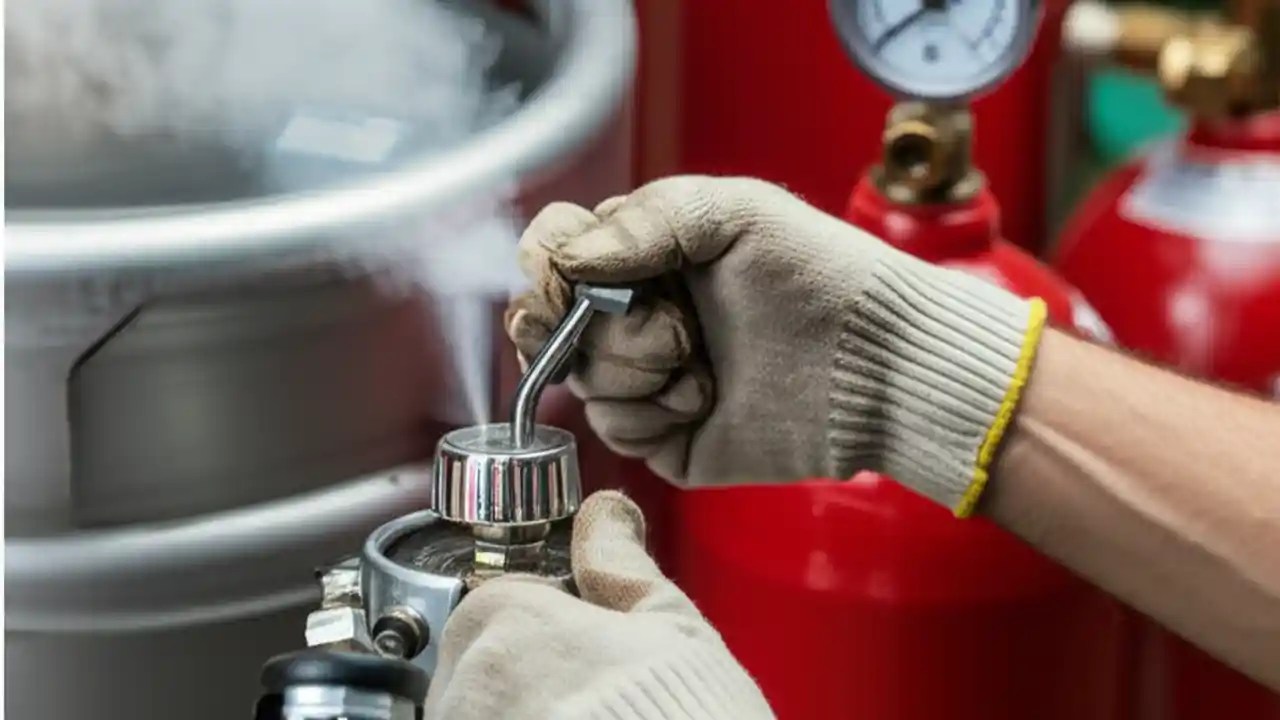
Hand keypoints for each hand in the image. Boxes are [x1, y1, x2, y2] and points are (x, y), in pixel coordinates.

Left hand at [423, 491, 774, 719]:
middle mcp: (467, 690)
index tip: (574, 656)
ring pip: (474, 716)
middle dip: (518, 686)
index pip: (493, 608)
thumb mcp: (673, 630)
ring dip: (513, 719)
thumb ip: (622, 567)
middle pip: (473, 673)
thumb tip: (604, 515)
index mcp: (509, 625)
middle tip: (583, 707)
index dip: (540, 630)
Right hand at [506, 176, 1045, 514]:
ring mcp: (645, 378)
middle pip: (549, 322)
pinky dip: (653, 413)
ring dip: (639, 368)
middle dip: (607, 328)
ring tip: (703, 361)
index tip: (578, 279)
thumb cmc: (819, 275)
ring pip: (579, 378)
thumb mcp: (733, 213)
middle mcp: (634, 315)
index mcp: (642, 255)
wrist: (875, 364)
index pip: (551, 252)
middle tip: (676, 326)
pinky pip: (613, 428)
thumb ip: (643, 221)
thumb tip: (565, 261)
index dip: (548, 268)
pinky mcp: (663, 437)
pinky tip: (705, 398)